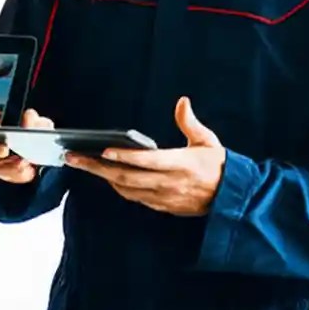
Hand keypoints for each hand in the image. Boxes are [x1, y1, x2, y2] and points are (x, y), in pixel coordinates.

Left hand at [64, 97, 225, 216]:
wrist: (234, 198)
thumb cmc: (220, 166)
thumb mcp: (208, 141)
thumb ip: (190, 123)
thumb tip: (182, 102)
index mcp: (181, 164)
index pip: (147, 161)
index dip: (125, 156)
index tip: (104, 150)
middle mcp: (170, 184)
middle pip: (127, 178)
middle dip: (97, 168)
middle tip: (74, 158)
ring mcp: (165, 198)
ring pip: (127, 190)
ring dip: (104, 178)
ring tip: (84, 165)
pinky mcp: (164, 207)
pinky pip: (136, 198)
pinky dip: (119, 188)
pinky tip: (108, 177)